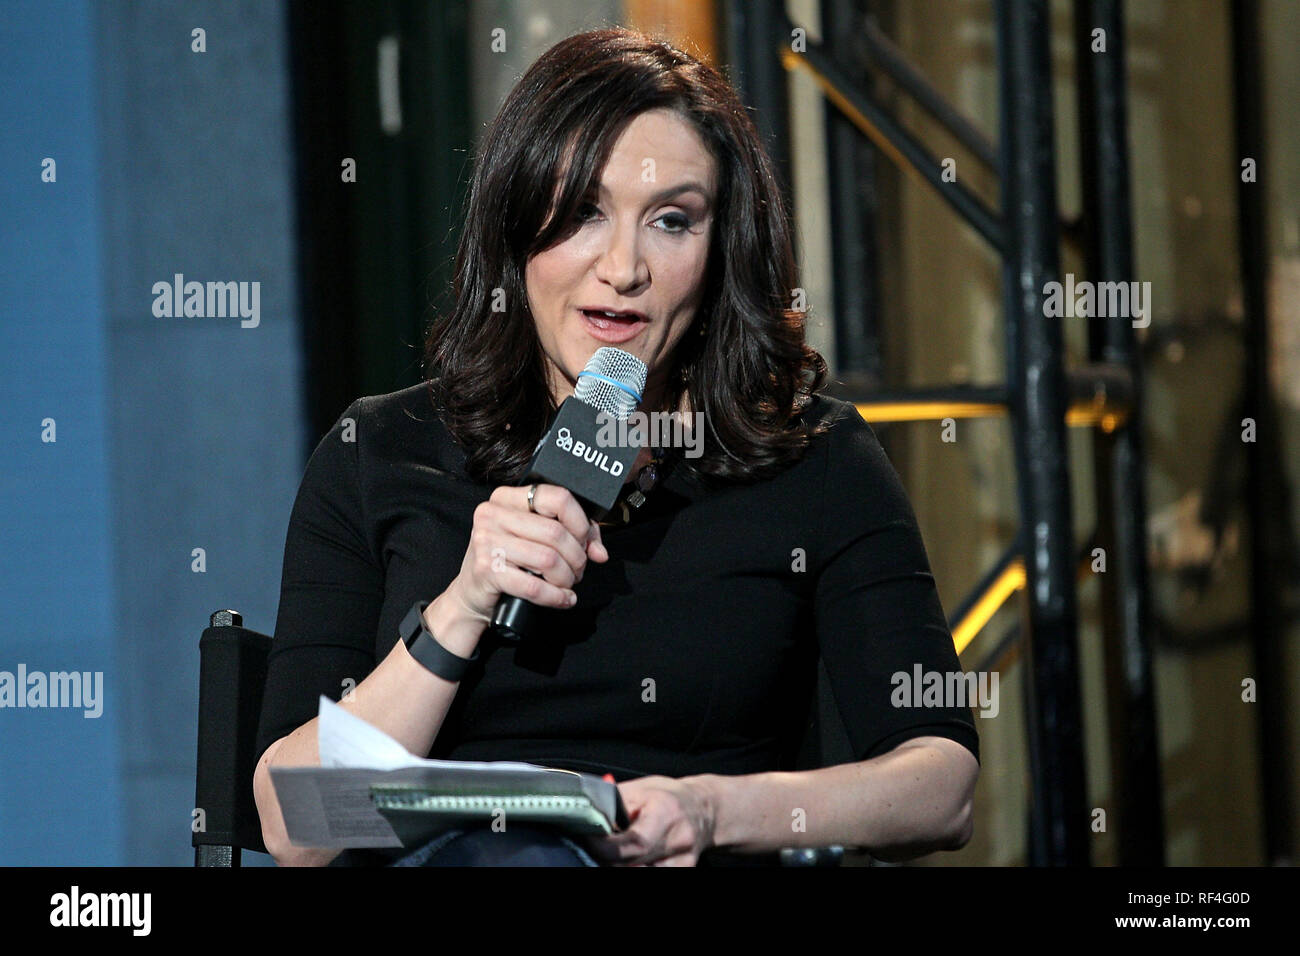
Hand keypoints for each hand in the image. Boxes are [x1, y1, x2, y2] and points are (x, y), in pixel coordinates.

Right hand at [453, 483, 607, 618]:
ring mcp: (487, 541)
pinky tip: (563, 599)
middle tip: (577, 570)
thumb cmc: (505, 562)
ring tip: (567, 583)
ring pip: (548, 559)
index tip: (585, 541)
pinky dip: (556, 596)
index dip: (580, 522)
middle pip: (556, 532)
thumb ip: (570, 534)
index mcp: (506, 498)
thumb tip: (599, 551)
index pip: (557, 497)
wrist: (470, 594)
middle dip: (576, 556)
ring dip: (567, 577)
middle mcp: (493, 514)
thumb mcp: (534, 538)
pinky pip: (534, 586)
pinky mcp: (486, 570)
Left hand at [583, 775, 716, 866]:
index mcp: (666, 814)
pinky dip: (636, 869)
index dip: (604, 847)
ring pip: (640, 873)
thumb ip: (612, 804)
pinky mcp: (684, 871)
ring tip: (615, 852)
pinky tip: (631, 860)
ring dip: (621, 866)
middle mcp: (678, 841)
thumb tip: (586, 817)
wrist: (703, 808)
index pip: (634, 844)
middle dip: (607, 858)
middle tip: (595, 846)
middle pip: (632, 865)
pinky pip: (650, 875)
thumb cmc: (668, 796)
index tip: (587, 838)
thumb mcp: (639, 789)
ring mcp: (683, 861)